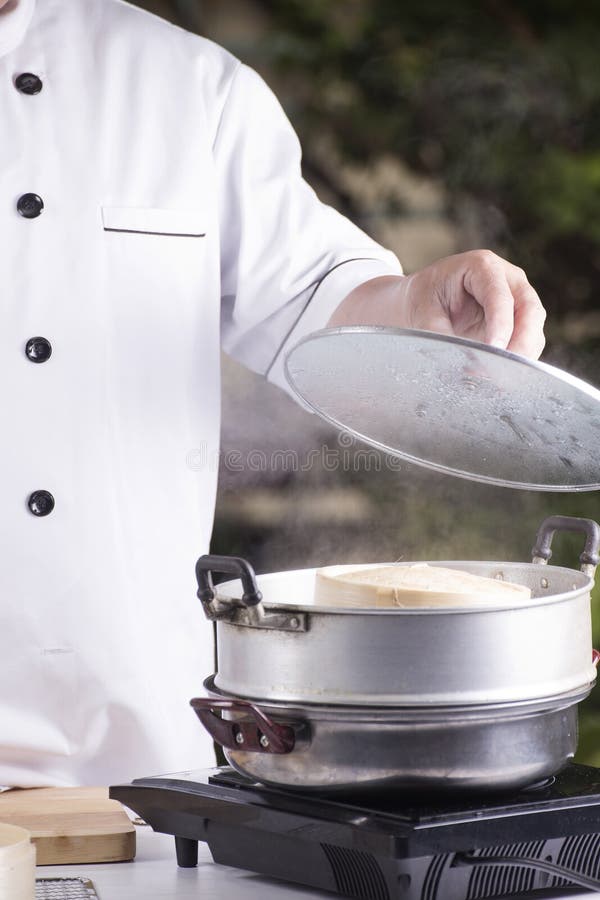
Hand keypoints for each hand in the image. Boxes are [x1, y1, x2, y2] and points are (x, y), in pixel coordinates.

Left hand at [328, 250, 545, 358]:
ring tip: (497, 380)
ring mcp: (517, 299)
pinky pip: (528, 342)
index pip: (500, 296)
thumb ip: (441, 334)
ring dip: (521, 356)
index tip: (493, 350)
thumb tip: (461, 361)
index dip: (500, 325)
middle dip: (521, 344)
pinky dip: (517, 361)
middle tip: (504, 371)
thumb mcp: (424, 313)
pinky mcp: (518, 321)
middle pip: (530, 310)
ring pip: (534, 329)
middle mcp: (507, 279)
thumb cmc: (422, 299)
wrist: (421, 301)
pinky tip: (500, 377)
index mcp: (482, 267)